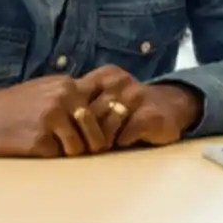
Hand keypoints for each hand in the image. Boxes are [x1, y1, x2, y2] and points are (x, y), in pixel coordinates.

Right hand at [0, 75, 108, 157]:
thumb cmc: (13, 105)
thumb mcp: (47, 89)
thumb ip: (74, 96)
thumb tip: (112, 108)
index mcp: (69, 85)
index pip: (106, 108)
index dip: (105, 125)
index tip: (97, 133)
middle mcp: (64, 97)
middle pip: (97, 132)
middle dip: (90, 145)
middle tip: (75, 148)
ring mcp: (51, 116)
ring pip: (79, 147)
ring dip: (68, 152)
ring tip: (51, 145)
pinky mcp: (38, 138)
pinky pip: (57, 156)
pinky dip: (49, 156)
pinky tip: (32, 146)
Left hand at [79, 65, 201, 148]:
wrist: (170, 106)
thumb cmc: (129, 106)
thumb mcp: (105, 94)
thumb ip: (82, 100)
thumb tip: (51, 117)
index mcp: (106, 75)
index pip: (77, 99)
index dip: (71, 119)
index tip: (70, 131)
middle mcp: (122, 82)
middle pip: (89, 116)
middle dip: (85, 135)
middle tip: (85, 146)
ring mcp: (137, 98)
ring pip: (105, 129)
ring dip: (103, 142)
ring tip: (103, 147)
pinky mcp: (151, 116)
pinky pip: (125, 136)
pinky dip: (122, 143)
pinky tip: (124, 143)